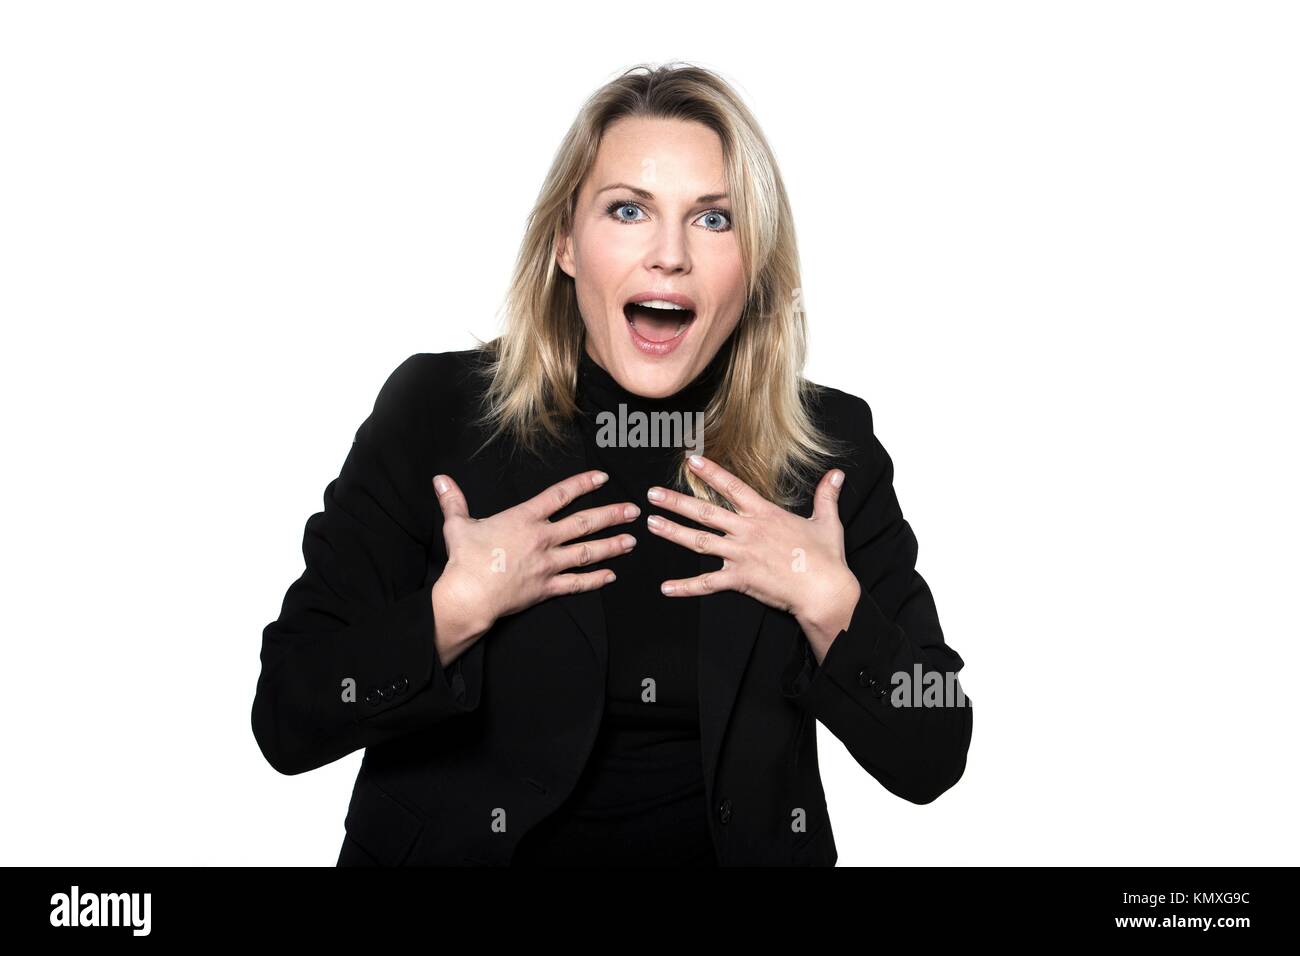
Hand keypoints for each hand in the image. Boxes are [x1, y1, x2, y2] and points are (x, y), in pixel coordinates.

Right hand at [429, 469, 638, 664]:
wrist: (469, 595)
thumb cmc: (464, 560)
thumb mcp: (458, 525)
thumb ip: (453, 500)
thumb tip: (440, 479)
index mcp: (524, 519)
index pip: (559, 495)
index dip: (582, 484)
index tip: (602, 477)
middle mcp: (542, 539)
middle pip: (584, 523)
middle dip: (611, 515)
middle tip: (633, 510)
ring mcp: (547, 564)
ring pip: (587, 552)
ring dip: (612, 546)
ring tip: (632, 541)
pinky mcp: (547, 588)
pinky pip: (577, 584)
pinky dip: (595, 580)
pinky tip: (611, 576)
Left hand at [645, 455, 859, 663]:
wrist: (824, 590)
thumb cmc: (827, 557)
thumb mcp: (827, 521)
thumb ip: (826, 495)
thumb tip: (837, 474)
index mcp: (765, 514)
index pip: (732, 487)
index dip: (710, 472)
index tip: (690, 460)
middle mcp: (748, 531)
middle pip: (705, 512)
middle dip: (676, 502)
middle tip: (652, 494)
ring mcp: (741, 555)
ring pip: (700, 541)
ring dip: (673, 532)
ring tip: (651, 524)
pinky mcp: (740, 579)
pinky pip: (707, 584)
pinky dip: (685, 587)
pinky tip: (666, 588)